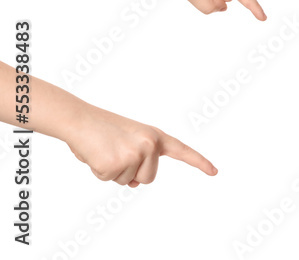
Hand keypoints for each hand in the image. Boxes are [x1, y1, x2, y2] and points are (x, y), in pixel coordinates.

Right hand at [65, 106, 216, 185]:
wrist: (79, 119)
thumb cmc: (103, 130)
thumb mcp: (128, 141)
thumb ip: (140, 159)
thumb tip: (135, 184)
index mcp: (155, 136)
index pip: (182, 151)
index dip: (199, 162)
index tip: (214, 172)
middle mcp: (150, 144)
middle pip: (147, 179)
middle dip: (131, 174)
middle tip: (116, 152)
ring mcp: (135, 154)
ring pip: (128, 182)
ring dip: (114, 172)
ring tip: (106, 150)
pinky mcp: (116, 164)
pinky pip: (109, 180)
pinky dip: (99, 171)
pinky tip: (96, 154)